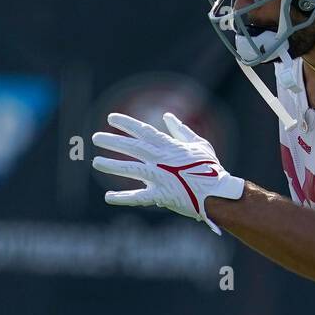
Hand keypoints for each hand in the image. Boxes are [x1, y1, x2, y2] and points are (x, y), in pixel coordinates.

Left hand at [92, 112, 243, 232]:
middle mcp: (160, 159)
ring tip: (96, 162)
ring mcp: (159, 177)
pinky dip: (123, 198)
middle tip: (96, 138)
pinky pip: (138, 197)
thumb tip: (168, 117)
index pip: (142, 131)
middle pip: (131, 147)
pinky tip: (108, 197)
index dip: (125, 123)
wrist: (218, 193)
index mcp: (169, 145)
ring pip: (130, 169)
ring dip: (112, 165)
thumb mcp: (199, 144)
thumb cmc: (211, 168)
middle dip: (112, 141)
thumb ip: (181, 130)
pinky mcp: (161, 195)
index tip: (110, 118)